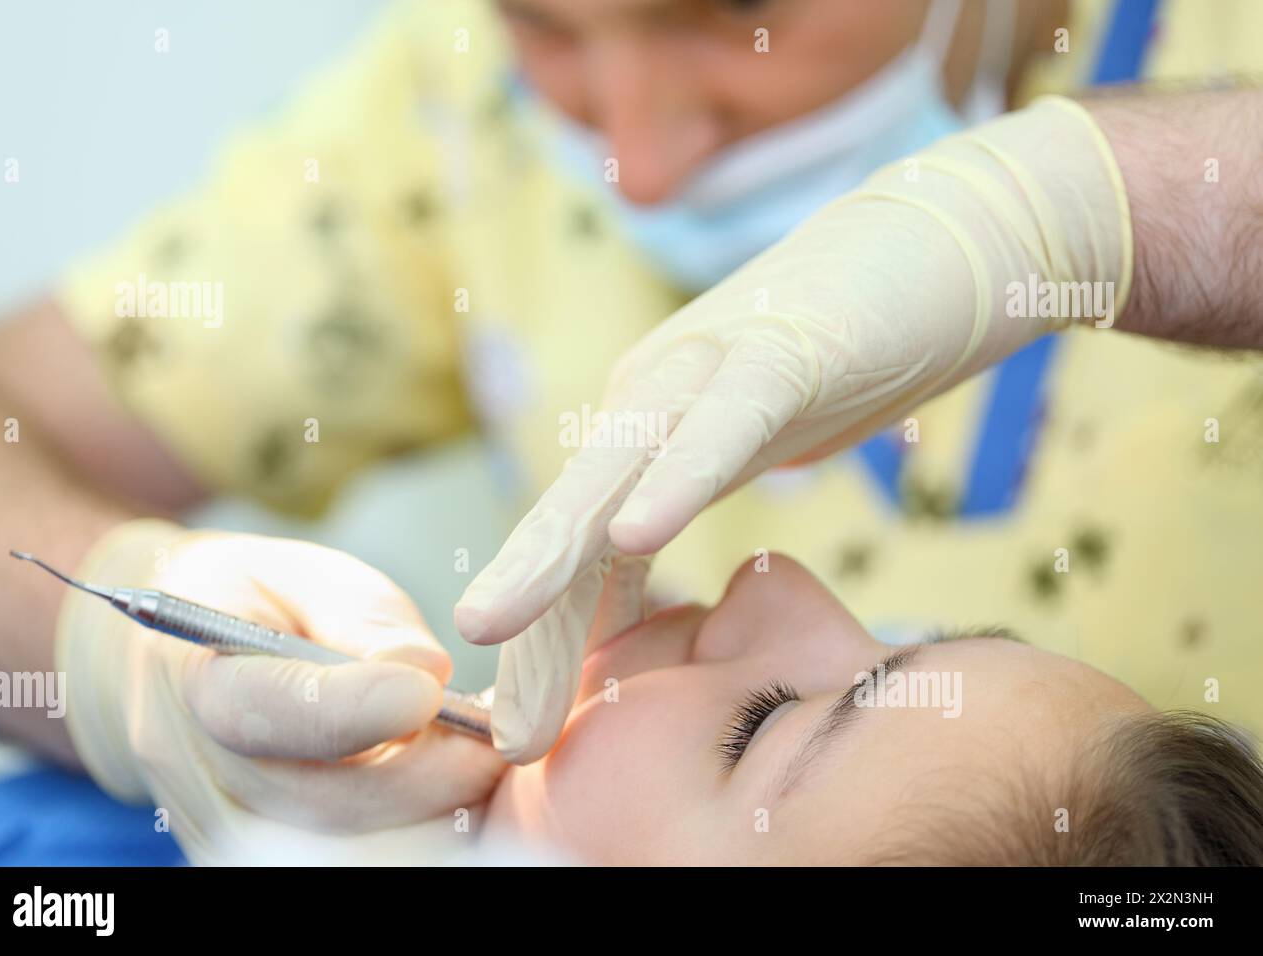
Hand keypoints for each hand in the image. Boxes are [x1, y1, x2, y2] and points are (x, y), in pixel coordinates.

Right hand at [58, 520, 504, 863]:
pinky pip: (342, 857)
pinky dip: (405, 826)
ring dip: (422, 806)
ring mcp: (217, 824)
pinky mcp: (248, 856)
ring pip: (338, 844)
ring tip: (472, 757)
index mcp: (192, 673)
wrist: (174, 661)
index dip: (351, 708)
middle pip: (315, 798)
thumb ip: (363, 617)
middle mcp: (192, 766)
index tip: (428, 692)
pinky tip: (442, 786)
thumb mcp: (307, 575)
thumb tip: (427, 670)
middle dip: (420, 774)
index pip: (261, 710)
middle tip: (488, 740)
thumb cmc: (259, 603)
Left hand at [457, 97, 1131, 761]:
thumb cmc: (847, 351)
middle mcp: (657, 397)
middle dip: (527, 619)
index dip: (555, 644)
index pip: (588, 553)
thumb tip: (653, 569)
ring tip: (493, 622)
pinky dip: (682, 473)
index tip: (523, 734)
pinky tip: (639, 530)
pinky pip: (726, 417)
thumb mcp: (756, 438)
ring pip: (620, 463)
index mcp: (649, 431)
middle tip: (492, 722)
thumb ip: (693, 483)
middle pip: (575, 519)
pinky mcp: (785, 346)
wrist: (945, 237)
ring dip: (553, 546)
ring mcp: (712, 365)